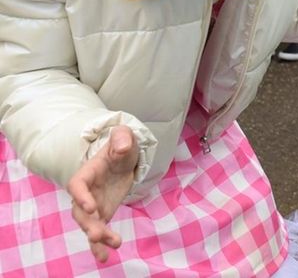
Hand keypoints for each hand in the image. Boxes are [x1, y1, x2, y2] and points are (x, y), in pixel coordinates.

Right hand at [68, 126, 137, 262]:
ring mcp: (92, 206)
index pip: (77, 186)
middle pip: (80, 211)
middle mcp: (85, 193)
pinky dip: (100, 246)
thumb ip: (122, 138)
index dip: (81, 197)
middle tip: (97, 235)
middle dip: (88, 224)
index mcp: (87, 173)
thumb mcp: (123, 137)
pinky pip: (98, 232)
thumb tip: (123, 147)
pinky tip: (105, 258)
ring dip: (97, 236)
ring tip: (113, 244)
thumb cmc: (121, 146)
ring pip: (89, 225)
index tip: (91, 208)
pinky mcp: (102, 215)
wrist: (123, 158)